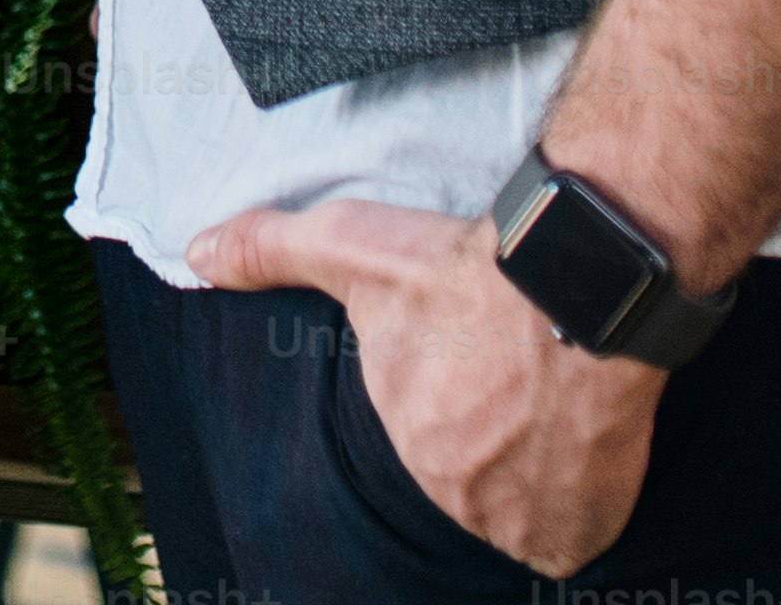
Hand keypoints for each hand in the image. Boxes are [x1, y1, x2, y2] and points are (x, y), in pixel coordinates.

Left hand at [186, 198, 661, 573]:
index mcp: (404, 440)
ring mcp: (521, 516)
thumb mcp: (352, 247)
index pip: (427, 440)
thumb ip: (270, 250)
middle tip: (519, 386)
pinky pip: (576, 533)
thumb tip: (196, 254)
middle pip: (475, 478)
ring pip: (524, 512)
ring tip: (553, 416)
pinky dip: (582, 505)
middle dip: (492, 443)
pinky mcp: (581, 523)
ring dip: (536, 479)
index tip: (477, 368)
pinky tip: (584, 450)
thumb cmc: (462, 271)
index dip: (454, 403)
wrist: (577, 287)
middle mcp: (456, 493)